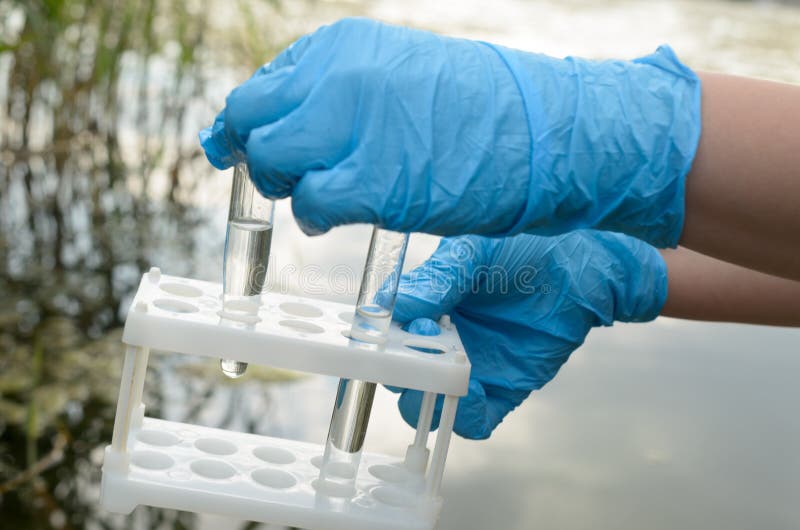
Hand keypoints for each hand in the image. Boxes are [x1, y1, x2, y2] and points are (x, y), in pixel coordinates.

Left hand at [200, 17, 699, 246]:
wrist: (544, 130)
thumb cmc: (477, 108)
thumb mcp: (396, 73)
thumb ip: (334, 92)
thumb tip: (277, 122)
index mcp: (342, 47)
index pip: (261, 89)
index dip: (242, 126)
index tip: (234, 148)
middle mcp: (339, 78)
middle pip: (252, 123)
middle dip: (260, 157)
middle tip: (289, 179)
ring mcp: (355, 128)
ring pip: (272, 164)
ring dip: (289, 188)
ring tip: (325, 198)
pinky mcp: (375, 181)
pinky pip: (311, 203)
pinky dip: (315, 215)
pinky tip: (338, 215)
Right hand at [388, 231, 666, 438]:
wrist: (580, 270)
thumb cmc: (524, 251)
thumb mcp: (474, 253)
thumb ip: (438, 279)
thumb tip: (396, 305)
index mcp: (422, 306)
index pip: (383, 334)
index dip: (382, 337)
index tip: (401, 325)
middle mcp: (436, 341)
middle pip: (397, 373)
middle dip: (400, 369)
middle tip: (422, 349)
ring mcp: (466, 369)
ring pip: (425, 403)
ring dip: (425, 397)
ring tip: (446, 374)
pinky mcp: (499, 393)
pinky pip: (471, 422)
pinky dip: (463, 415)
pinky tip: (471, 390)